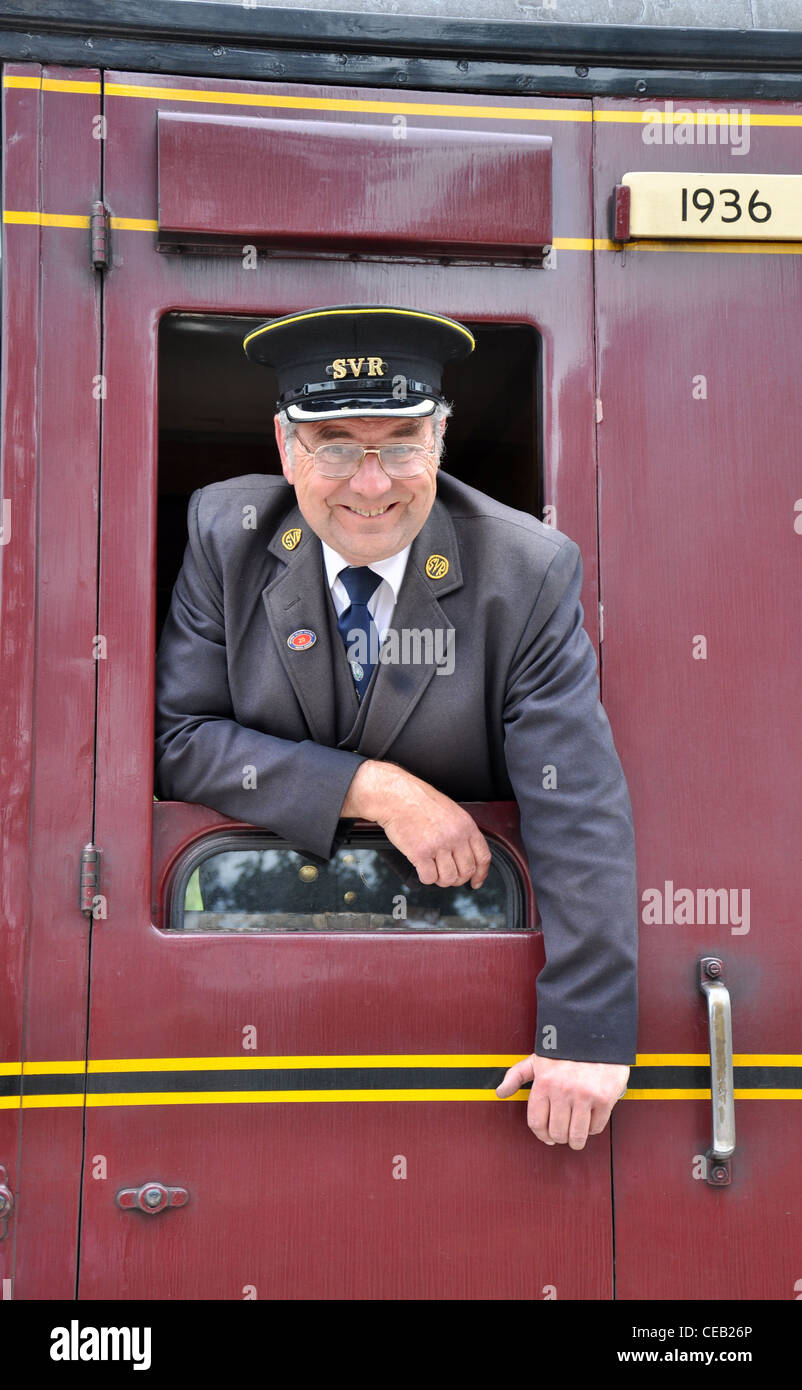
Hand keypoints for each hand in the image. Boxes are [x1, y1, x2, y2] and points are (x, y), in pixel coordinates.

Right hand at [341, 760, 490, 888]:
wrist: (397, 797)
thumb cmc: (419, 802)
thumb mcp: (451, 812)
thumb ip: (461, 832)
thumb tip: (466, 855)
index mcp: (466, 825)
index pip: (482, 857)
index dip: (480, 874)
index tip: (475, 882)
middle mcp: (455, 836)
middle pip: (466, 871)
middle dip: (457, 879)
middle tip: (448, 875)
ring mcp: (438, 845)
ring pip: (449, 878)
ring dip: (441, 879)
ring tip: (433, 871)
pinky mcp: (420, 853)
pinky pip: (429, 878)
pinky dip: (426, 878)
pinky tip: (422, 868)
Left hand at [495, 1055, 629, 1148]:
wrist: (595, 1031)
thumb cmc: (566, 1046)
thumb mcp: (537, 1058)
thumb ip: (516, 1075)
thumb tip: (500, 1092)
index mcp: (544, 1082)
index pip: (536, 1122)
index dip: (541, 1134)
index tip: (547, 1137)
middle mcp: (563, 1091)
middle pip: (557, 1132)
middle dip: (559, 1138)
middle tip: (563, 1135)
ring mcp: (584, 1095)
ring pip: (576, 1135)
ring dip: (575, 1140)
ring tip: (576, 1136)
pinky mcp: (604, 1098)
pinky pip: (596, 1126)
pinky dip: (592, 1128)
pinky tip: (590, 1121)